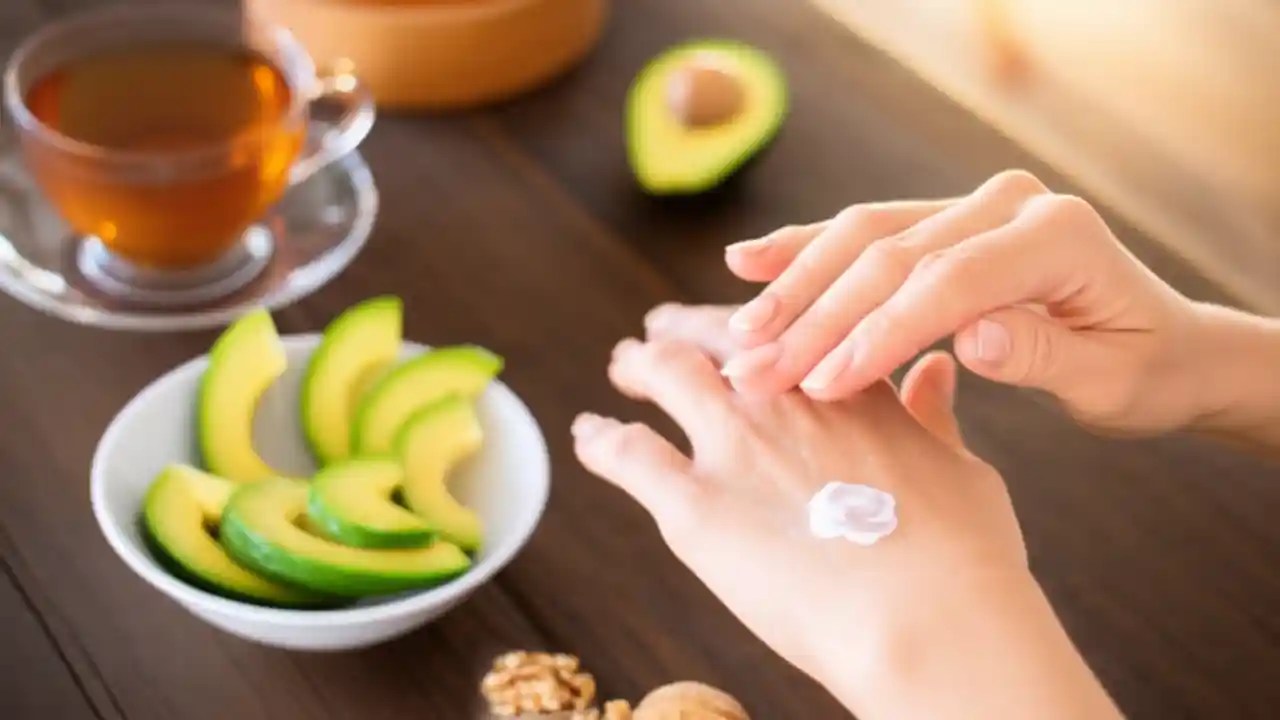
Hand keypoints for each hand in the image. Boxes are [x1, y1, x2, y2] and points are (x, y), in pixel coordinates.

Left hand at [572, 312, 1117, 718]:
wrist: (927, 617)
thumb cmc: (963, 557)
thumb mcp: (961, 469)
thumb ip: (935, 417)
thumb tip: (934, 373)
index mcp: (849, 385)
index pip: (790, 329)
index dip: (760, 324)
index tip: (744, 327)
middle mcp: (784, 398)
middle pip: (715, 335)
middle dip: (684, 327)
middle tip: (661, 331)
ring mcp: (733, 445)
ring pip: (661, 375)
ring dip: (637, 364)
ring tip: (623, 367)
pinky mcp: (691, 505)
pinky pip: (625, 454)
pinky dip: (599, 440)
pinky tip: (587, 435)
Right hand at [720, 170, 1209, 434]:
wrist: (1166, 342)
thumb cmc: (1142, 370)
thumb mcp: (1110, 381)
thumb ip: (1043, 356)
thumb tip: (969, 340)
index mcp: (1056, 235)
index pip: (946, 282)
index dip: (878, 334)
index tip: (821, 386)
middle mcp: (1010, 204)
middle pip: (891, 253)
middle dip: (817, 316)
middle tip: (758, 369)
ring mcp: (974, 205)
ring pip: (865, 235)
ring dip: (797, 286)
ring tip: (742, 331)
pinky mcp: (948, 220)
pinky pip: (868, 231)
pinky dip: (809, 250)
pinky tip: (754, 263)